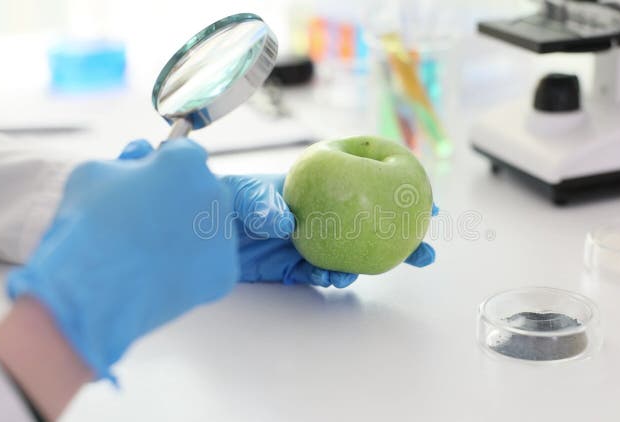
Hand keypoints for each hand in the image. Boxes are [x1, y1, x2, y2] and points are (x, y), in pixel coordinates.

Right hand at [7, 138, 238, 379]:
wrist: (91, 292)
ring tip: (149, 252)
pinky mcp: (225, 272)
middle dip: (179, 203)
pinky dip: (191, 270)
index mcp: (186, 161)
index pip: (185, 155)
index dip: (165, 170)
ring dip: (188, 235)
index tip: (153, 184)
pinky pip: (210, 265)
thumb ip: (126, 160)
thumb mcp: (94, 173)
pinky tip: (162, 273)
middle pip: (202, 191)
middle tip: (146, 224)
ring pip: (209, 229)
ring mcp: (224, 234)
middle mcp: (214, 192)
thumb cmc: (87, 229)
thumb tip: (140, 155)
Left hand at [119, 141, 435, 288]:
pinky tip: (333, 278)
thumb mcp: (241, 192)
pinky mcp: (291, 267)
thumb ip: (263, 202)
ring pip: (348, 255)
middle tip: (423, 252)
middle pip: (368, 225)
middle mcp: (318, 215)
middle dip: (398, 238)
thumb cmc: (217, 198)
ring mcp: (307, 242)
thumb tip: (285, 220)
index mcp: (316, 187)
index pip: (365, 185)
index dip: (397, 190)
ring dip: (362, 265)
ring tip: (358, 272)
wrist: (192, 233)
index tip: (427, 200)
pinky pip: (320, 274)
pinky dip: (330, 278)